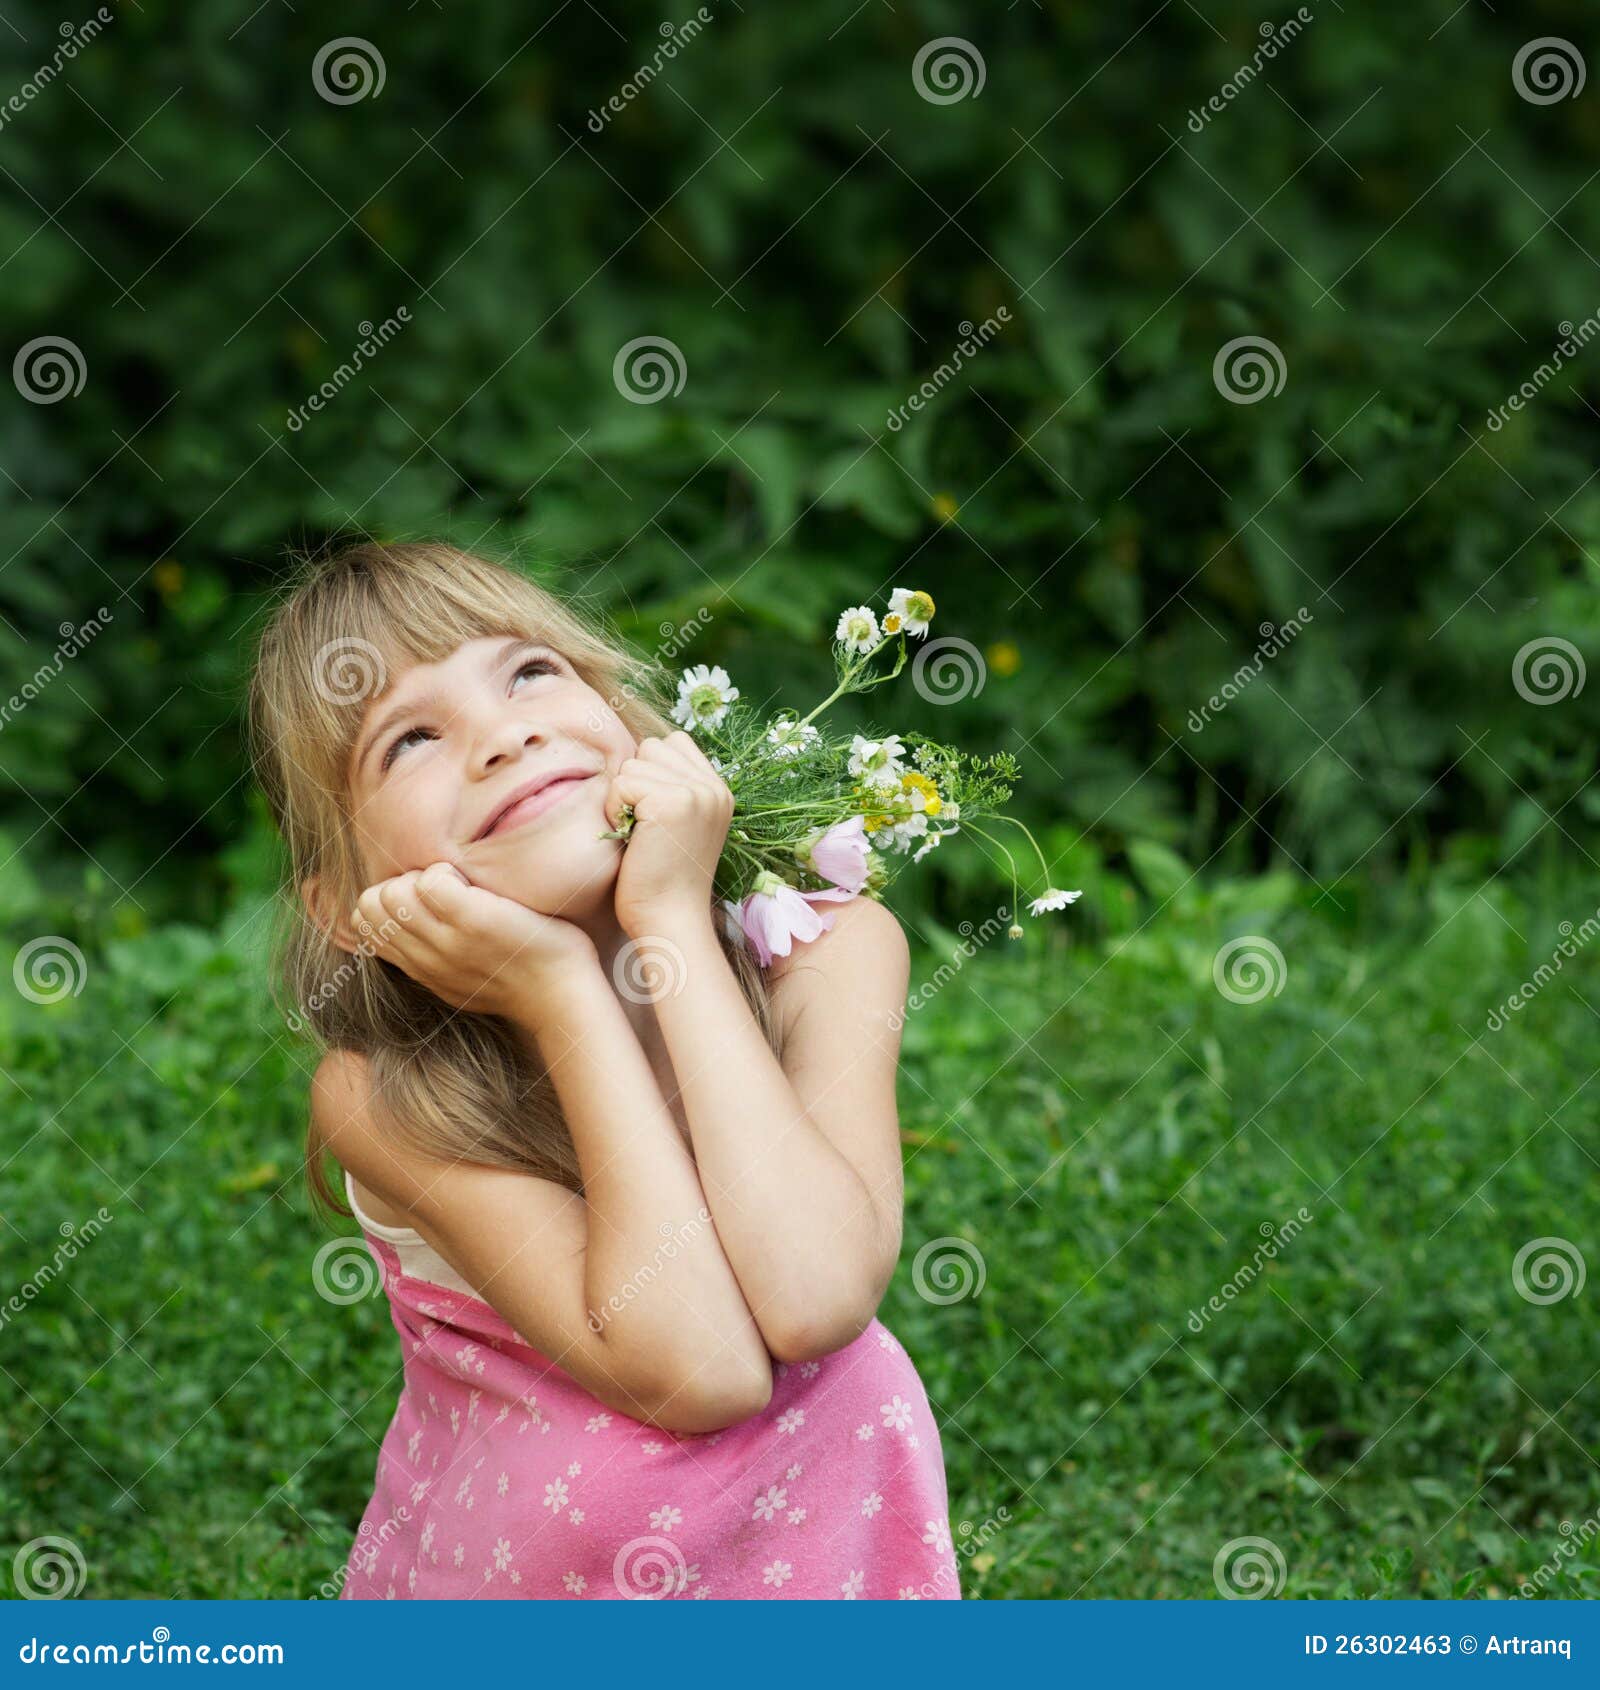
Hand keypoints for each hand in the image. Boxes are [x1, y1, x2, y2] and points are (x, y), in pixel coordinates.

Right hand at [351, 862, 596, 1023]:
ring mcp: (448, 940)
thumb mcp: (462, 982)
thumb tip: (409, 938)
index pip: (363, 925)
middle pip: (370, 904)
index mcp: (421, 970)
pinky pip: (431, 881)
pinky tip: (472, 884)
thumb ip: (432, 961)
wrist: (562, 997)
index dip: (385, 901)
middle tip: (441, 891)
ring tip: (458, 887)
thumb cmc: (523, 980)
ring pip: (393, 892)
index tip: (423, 902)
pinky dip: (446, 871)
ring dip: (422, 876)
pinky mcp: (473, 921)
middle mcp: (427, 957)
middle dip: (399, 884)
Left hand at [604, 731, 732, 936]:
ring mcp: (696, 793)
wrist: (669, 921)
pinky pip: (621, 784)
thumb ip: (670, 788)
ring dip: (623, 798)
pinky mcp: (671, 802)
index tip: (651, 816)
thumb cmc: (660, 881)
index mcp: (718, 791)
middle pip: (652, 747)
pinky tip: (631, 840)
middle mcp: (713, 788)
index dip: (650, 772)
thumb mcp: (677, 827)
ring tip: (638, 835)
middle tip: (644, 827)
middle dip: (636, 782)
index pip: (673, 744)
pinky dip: (616, 811)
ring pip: (634, 763)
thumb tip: (638, 756)